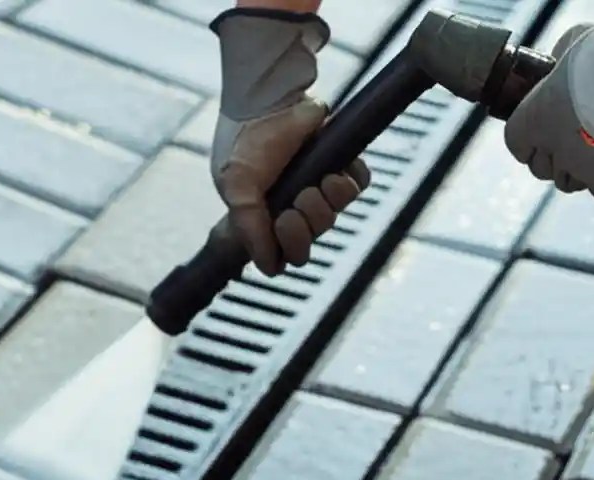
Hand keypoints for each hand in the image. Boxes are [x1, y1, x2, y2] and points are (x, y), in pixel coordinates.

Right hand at [210, 9, 369, 275]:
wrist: (270, 96)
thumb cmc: (246, 138)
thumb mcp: (237, 186)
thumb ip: (250, 230)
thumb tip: (270, 269)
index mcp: (262, 214)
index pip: (285, 254)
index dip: (289, 247)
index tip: (281, 223)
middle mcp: (289, 203)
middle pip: (311, 240)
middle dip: (307, 225)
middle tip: (297, 202)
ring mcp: (316, 185)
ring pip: (333, 216)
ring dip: (327, 203)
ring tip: (318, 181)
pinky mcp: (340, 164)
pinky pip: (357, 187)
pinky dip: (348, 182)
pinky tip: (333, 171)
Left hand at [506, 0, 593, 201]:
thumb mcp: (575, 45)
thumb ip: (562, 63)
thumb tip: (564, 65)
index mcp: (530, 121)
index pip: (518, 144)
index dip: (535, 138)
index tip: (550, 130)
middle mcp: (550, 153)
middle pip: (546, 169)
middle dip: (561, 156)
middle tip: (583, 138)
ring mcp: (581, 172)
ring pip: (576, 182)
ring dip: (587, 170)